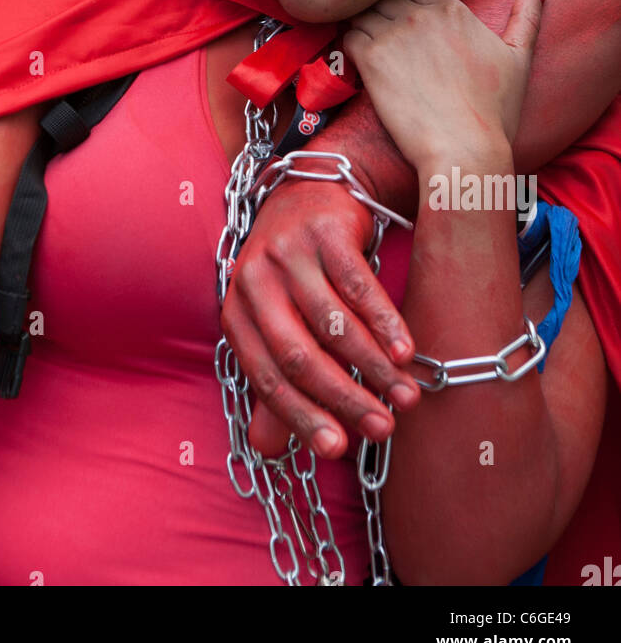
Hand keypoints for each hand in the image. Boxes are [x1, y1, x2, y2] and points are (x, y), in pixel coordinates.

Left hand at [222, 181, 420, 461]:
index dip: (302, 417)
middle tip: (382, 428)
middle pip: (299, 355)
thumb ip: (276, 384)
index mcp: (236, 311)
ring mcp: (289, 252)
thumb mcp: (277, 323)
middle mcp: (254, 280)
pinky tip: (406, 351)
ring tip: (406, 397)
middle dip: (344, 399)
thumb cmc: (293, 271)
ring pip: (334, 324)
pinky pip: (360, 287)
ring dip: (374, 368)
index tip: (339, 450)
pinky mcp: (324, 230)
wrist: (313, 190)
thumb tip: (269, 451)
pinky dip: (386, 323)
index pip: (266, 377)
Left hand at [342, 0, 546, 172]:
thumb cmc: (494, 112)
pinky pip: (348, 35)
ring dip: (363, 24)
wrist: (465, 150)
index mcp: (452, 9)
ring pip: (363, 11)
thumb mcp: (520, 59)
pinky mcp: (371, 59)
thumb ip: (527, 17)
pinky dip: (351, 45)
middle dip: (382, 6)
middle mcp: (420, 15)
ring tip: (370, 47)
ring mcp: (393, 35)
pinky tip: (362, 63)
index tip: (405, 11)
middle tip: (382, 31)